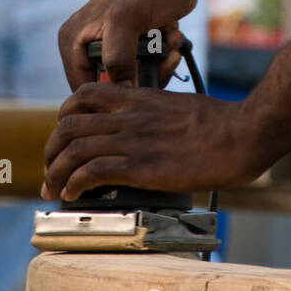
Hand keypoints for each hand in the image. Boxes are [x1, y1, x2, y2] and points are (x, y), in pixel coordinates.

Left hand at [41, 83, 260, 200]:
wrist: (240, 134)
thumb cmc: (219, 123)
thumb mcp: (178, 106)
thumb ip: (155, 114)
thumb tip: (150, 130)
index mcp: (137, 98)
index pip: (83, 95)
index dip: (65, 115)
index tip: (63, 136)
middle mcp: (127, 116)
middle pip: (68, 126)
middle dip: (51, 150)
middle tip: (50, 170)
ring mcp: (132, 140)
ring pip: (73, 150)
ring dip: (56, 172)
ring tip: (54, 189)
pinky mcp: (139, 167)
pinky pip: (91, 172)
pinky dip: (74, 184)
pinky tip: (73, 195)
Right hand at [58, 0, 198, 88]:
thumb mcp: (126, 20)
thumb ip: (116, 57)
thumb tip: (120, 91)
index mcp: (72, 39)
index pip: (82, 88)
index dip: (110, 93)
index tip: (139, 85)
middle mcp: (86, 44)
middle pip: (110, 86)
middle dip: (141, 77)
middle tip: (163, 58)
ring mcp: (110, 45)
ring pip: (132, 80)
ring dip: (157, 67)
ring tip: (170, 44)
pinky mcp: (132, 45)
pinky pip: (145, 69)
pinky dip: (162, 59)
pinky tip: (173, 39)